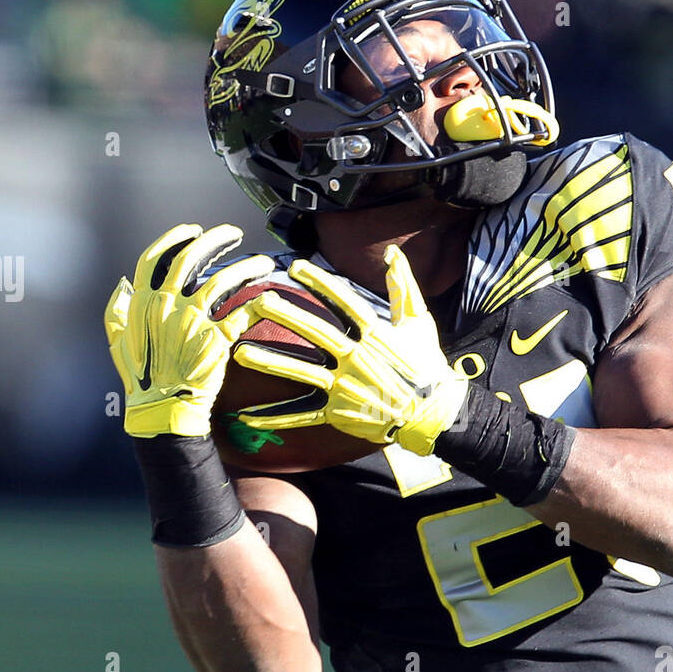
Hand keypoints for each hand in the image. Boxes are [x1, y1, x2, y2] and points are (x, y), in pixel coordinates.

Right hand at [104, 223, 274, 437]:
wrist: (163, 410)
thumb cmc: (142, 380)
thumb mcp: (119, 342)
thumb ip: (118, 312)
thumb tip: (124, 286)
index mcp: (142, 304)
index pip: (155, 258)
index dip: (175, 239)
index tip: (194, 230)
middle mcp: (166, 306)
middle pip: (191, 259)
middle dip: (215, 239)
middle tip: (234, 234)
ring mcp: (191, 322)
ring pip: (223, 280)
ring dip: (246, 266)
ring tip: (263, 261)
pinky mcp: (216, 339)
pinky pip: (243, 311)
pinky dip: (260, 300)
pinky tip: (271, 294)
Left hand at [232, 245, 468, 456]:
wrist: (433, 413)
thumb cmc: (426, 365)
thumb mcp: (419, 322)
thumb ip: (403, 286)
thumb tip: (392, 253)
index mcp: (375, 334)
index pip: (342, 301)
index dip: (319, 282)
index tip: (295, 267)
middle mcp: (356, 358)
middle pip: (315, 332)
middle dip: (286, 315)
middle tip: (258, 301)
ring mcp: (345, 386)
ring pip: (301, 372)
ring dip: (269, 362)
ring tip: (240, 353)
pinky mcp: (339, 412)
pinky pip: (302, 415)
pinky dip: (275, 417)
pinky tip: (249, 416)